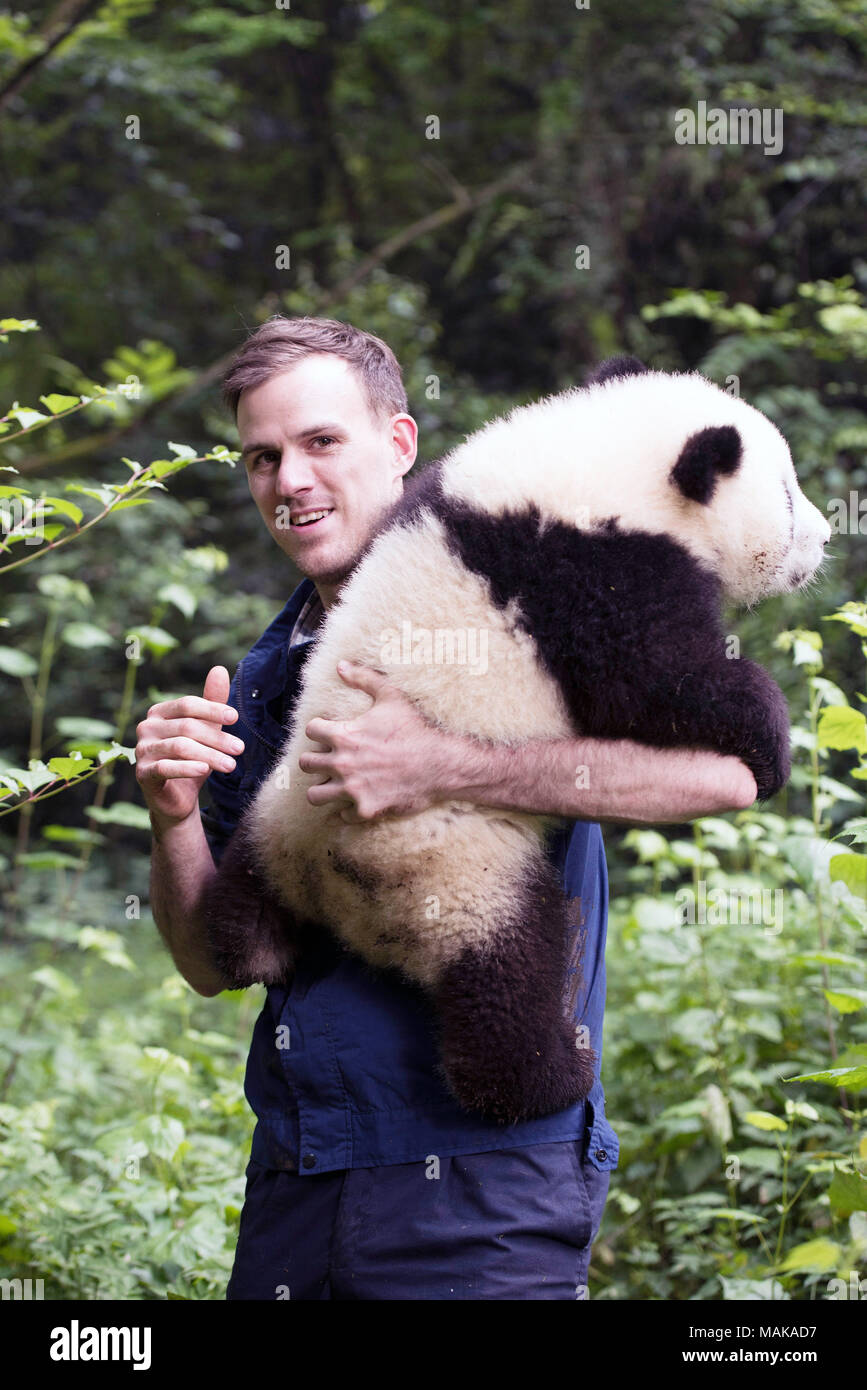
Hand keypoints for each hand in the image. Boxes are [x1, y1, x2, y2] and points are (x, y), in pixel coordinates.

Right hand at [135, 666, 244, 830]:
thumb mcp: (206, 729)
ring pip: (179, 747)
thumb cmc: (192, 758)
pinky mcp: (143, 773)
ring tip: (231, 765)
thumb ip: (211, 702)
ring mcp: (142, 750)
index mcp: (160, 712)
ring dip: (209, 755)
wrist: (177, 797)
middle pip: (187, 727)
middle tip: (239, 748)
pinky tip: (204, 771)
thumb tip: (220, 669)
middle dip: (216, 738)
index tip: (236, 718)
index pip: (187, 704)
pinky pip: (165, 767)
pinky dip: (186, 768)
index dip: (212, 709)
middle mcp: (146, 727)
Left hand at [300, 660, 447, 821]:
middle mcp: (342, 764)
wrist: (440, 763)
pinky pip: (343, 815)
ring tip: (332, 784)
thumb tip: (340, 665)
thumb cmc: (415, 729)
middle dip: (314, 760)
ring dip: (321, 788)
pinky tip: (358, 799)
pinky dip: (347, 809)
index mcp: (344, 735)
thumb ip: (364, 679)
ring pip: (315, 795)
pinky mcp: (366, 809)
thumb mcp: (391, 697)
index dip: (319, 729)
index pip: (310, 730)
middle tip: (328, 759)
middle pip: (305, 764)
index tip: (329, 732)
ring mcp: (352, 789)